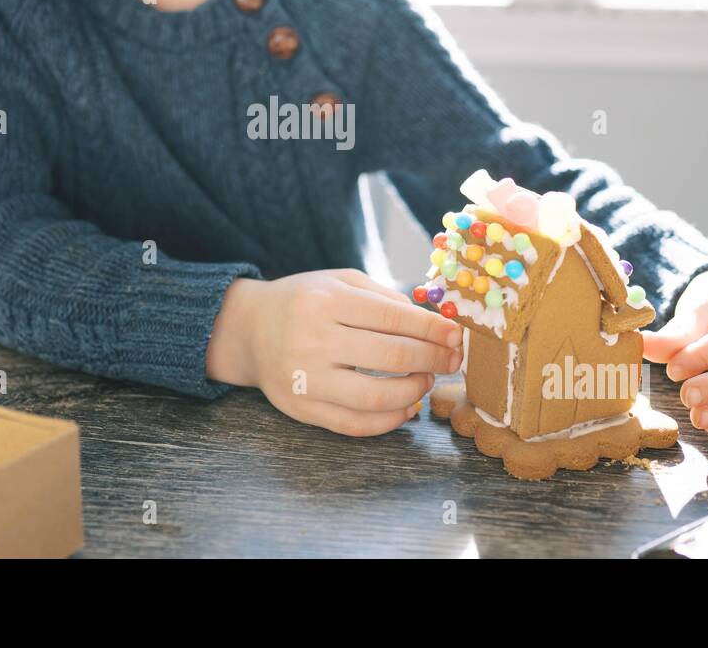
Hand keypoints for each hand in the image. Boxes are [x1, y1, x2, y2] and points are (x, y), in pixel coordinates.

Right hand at [208, 269, 461, 435]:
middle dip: (433, 359)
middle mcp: (313, 339)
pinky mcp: (302, 409)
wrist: (250, 329)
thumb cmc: (305, 301)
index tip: (457, 335)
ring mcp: (306, 379)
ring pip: (376, 397)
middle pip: (391, 356)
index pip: (393, 318)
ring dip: (414, 391)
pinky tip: (406, 406)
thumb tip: (436, 326)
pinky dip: (389, 420)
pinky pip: (355, 425)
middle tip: (453, 360)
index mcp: (325, 301)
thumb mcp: (340, 282)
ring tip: (427, 379)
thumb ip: (385, 299)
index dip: (432, 329)